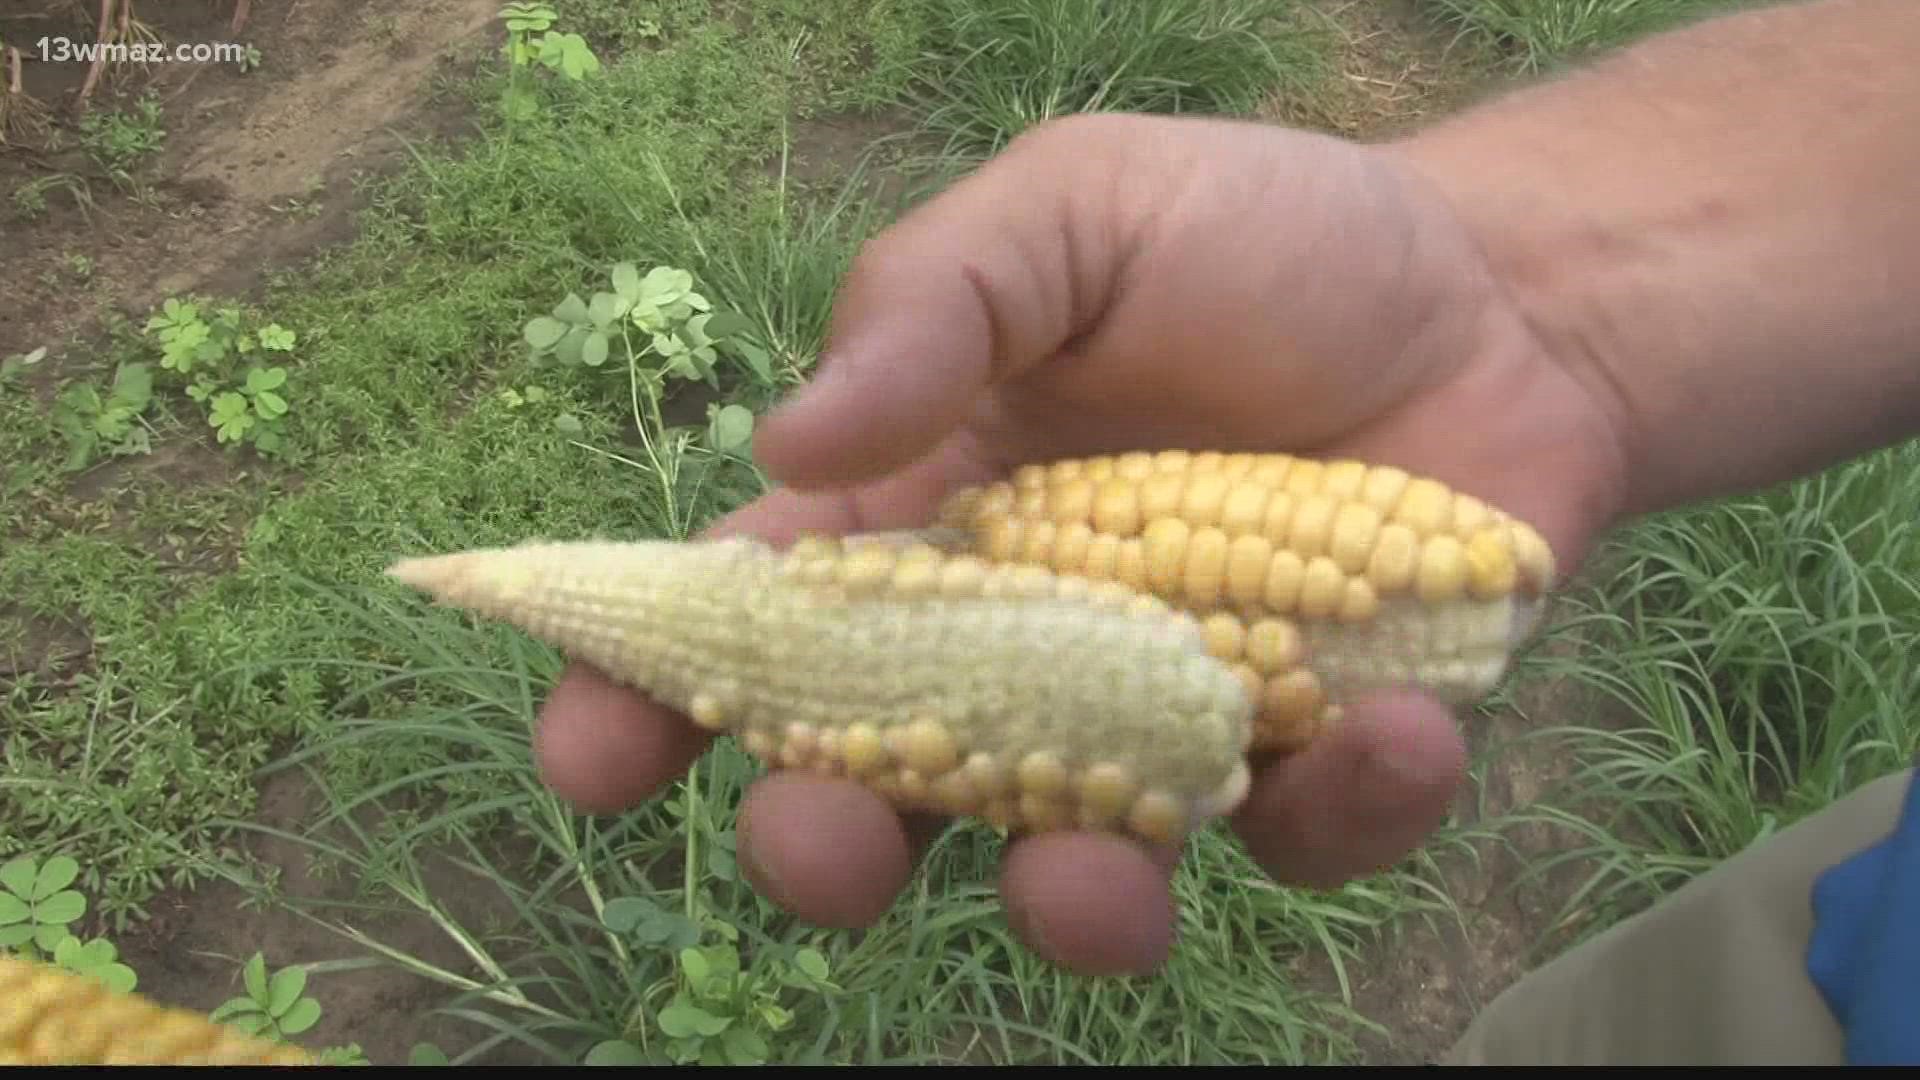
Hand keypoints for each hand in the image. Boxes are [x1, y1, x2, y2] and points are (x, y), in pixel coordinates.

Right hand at [532, 113, 1628, 975]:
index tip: (590, 753)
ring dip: (1068, 899)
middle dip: (827, 844)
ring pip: (1078, 865)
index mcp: (933, 515)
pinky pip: (1303, 842)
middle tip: (826, 849)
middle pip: (886, 787)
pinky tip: (1385, 729)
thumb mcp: (1078, 209)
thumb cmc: (1263, 238)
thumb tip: (787, 439)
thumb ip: (934, 304)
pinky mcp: (1325, 758)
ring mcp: (1173, 719)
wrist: (1504, 295)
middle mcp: (1029, 644)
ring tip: (1101, 879)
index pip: (761, 622)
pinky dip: (1336, 814)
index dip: (653, 694)